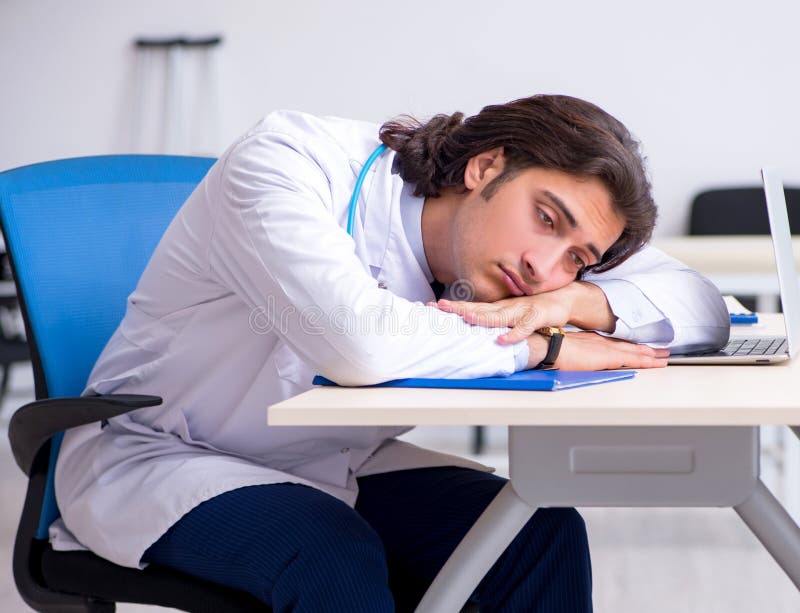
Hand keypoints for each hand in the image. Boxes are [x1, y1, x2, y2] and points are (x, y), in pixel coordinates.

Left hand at [432, 283, 597, 344]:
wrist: (562, 300)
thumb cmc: (532, 309)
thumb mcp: (509, 314)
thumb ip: (492, 319)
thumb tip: (471, 324)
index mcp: (498, 307)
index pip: (472, 306)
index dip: (453, 306)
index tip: (432, 306)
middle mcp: (505, 307)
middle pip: (480, 308)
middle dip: (460, 308)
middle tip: (440, 307)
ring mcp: (520, 311)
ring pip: (499, 316)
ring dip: (482, 317)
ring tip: (466, 318)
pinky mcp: (536, 318)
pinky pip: (523, 328)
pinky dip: (513, 334)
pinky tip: (502, 340)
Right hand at [552, 331, 668, 369]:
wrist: (548, 347)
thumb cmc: (550, 350)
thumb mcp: (564, 349)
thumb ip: (572, 353)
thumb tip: (570, 359)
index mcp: (590, 340)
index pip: (614, 343)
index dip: (627, 345)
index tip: (636, 346)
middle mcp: (601, 341)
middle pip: (628, 345)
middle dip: (644, 348)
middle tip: (660, 349)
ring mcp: (607, 348)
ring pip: (635, 351)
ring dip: (650, 354)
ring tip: (664, 355)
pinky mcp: (610, 357)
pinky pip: (634, 359)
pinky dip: (647, 361)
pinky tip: (657, 362)